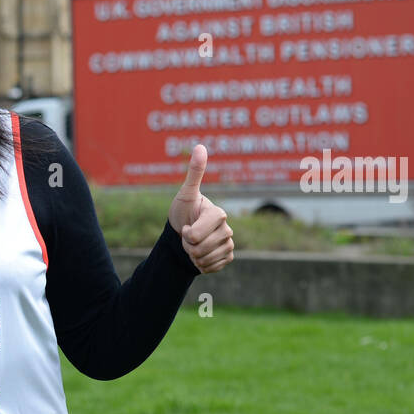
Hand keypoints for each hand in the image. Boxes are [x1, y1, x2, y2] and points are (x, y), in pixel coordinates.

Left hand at [167, 144, 233, 274]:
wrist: (184, 234)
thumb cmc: (184, 212)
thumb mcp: (185, 194)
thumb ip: (194, 173)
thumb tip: (200, 146)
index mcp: (218, 214)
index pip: (196, 236)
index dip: (187, 235)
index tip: (187, 226)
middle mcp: (228, 229)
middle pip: (199, 249)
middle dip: (188, 245)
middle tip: (189, 235)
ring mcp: (229, 244)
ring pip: (204, 260)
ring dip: (193, 255)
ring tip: (194, 243)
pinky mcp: (228, 257)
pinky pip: (211, 267)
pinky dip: (201, 264)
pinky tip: (201, 254)